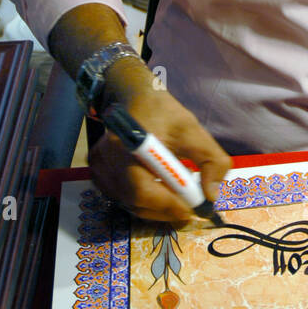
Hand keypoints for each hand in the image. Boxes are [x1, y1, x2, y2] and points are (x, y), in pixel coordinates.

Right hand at [88, 58, 232, 224]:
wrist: (132, 96)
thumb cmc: (163, 112)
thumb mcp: (194, 131)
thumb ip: (210, 161)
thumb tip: (211, 195)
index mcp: (130, 145)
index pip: (143, 190)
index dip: (167, 206)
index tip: (191, 211)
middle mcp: (108, 158)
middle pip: (135, 201)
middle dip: (164, 210)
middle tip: (187, 209)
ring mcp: (98, 166)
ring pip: (128, 203)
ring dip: (153, 208)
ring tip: (174, 199)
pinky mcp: (96, 171)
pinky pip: (119, 197)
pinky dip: (140, 201)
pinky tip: (156, 192)